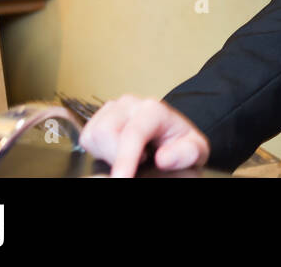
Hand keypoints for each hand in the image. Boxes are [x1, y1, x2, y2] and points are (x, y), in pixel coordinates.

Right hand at [78, 95, 210, 177]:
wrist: (170, 135)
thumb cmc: (180, 143)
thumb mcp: (194, 150)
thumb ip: (185, 153)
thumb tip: (163, 158)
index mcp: (154, 109)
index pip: (133, 133)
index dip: (124, 159)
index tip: (122, 179)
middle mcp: (131, 103)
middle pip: (106, 132)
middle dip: (116, 157)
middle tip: (136, 164)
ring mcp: (113, 108)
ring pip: (93, 134)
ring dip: (107, 154)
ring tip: (128, 158)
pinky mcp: (99, 116)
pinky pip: (86, 137)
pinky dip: (98, 151)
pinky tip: (116, 153)